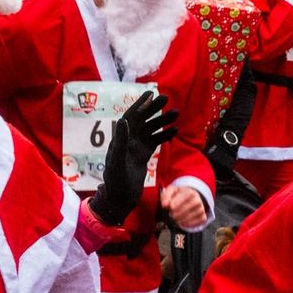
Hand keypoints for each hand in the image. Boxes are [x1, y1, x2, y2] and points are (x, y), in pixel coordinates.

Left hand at [90, 92, 177, 226]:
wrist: (120, 199)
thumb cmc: (116, 182)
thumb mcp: (118, 162)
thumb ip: (121, 142)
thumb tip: (124, 120)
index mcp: (120, 139)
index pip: (131, 117)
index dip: (140, 104)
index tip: (150, 93)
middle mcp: (128, 140)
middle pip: (142, 120)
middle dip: (153, 109)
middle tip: (167, 98)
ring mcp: (136, 148)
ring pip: (151, 130)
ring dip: (162, 121)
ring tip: (176, 113)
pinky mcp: (143, 156)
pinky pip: (155, 141)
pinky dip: (164, 135)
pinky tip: (174, 131)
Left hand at [159, 185, 206, 229]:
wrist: (189, 198)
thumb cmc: (179, 195)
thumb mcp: (171, 191)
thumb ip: (166, 196)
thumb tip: (165, 204)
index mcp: (190, 192)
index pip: (185, 197)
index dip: (176, 203)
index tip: (170, 207)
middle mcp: (197, 200)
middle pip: (188, 208)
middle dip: (177, 212)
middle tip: (171, 214)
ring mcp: (201, 209)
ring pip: (192, 216)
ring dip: (181, 219)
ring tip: (175, 218)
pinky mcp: (203, 217)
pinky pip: (197, 222)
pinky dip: (188, 224)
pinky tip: (182, 222)